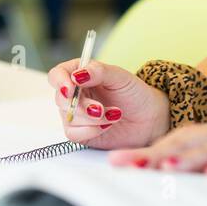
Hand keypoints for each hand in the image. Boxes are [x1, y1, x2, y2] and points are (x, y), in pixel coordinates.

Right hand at [46, 59, 169, 149]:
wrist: (149, 117)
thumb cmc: (135, 93)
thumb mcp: (120, 76)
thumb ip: (98, 71)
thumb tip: (77, 75)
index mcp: (80, 75)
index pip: (57, 75)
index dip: (60, 81)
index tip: (71, 88)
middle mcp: (75, 94)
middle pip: (61, 99)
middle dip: (81, 105)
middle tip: (100, 108)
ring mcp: (77, 114)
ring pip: (69, 117)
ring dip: (92, 118)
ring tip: (115, 114)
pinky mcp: (81, 132)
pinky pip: (74, 134)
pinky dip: (92, 130)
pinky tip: (108, 125)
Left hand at [106, 117, 206, 180]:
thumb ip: (191, 167)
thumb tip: (153, 182)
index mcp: (202, 138)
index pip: (168, 143)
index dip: (142, 151)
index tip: (114, 163)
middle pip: (180, 143)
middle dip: (153, 155)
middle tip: (126, 165)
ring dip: (185, 158)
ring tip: (164, 167)